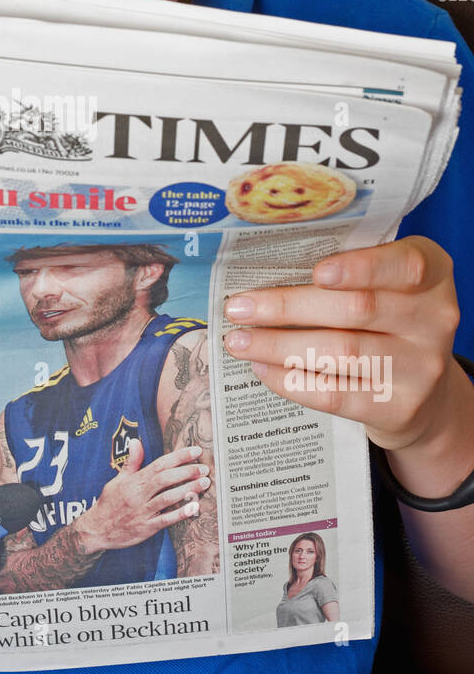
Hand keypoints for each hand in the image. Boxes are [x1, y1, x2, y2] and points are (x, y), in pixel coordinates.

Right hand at [76, 439, 210, 552]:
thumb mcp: (117, 480)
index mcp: (134, 481)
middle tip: (204, 467)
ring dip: (187, 489)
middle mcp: (138, 494)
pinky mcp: (146, 528)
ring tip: (204, 484)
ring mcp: (142, 512)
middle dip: (186, 472)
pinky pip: (165, 520)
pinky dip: (180, 514)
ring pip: (167, 498)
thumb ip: (131, 462)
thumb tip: (136, 442)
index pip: (158, 464)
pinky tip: (194, 508)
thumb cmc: (109, 503)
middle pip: (165, 479)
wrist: (96, 530)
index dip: (178, 456)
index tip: (195, 451)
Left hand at [222, 236, 463, 453]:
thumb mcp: (385, 288)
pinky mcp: (399, 408)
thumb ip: (347, 273)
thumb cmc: (387, 322)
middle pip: (357, 309)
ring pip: (340, 352)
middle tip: (238, 307)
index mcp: (432, 275)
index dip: (362, 267)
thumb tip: (264, 273)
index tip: (316, 271)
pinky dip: (293, 381)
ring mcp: (421, 368)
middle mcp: (435, 319)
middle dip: (288, 307)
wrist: (422, 395)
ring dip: (279, 345)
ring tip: (239, 341)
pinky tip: (263, 369)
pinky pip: (336, 393)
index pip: (405, 265)